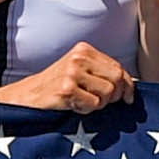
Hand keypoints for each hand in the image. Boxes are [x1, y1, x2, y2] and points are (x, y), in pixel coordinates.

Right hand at [9, 43, 137, 114]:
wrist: (28, 96)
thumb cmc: (57, 86)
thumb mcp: (80, 72)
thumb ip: (102, 73)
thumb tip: (130, 86)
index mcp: (84, 49)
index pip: (118, 66)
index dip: (127, 85)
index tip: (128, 98)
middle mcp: (79, 57)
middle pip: (116, 78)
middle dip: (116, 95)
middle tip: (104, 103)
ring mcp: (72, 72)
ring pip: (108, 92)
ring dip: (99, 103)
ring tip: (83, 102)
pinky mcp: (67, 88)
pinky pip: (94, 104)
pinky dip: (87, 110)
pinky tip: (74, 106)